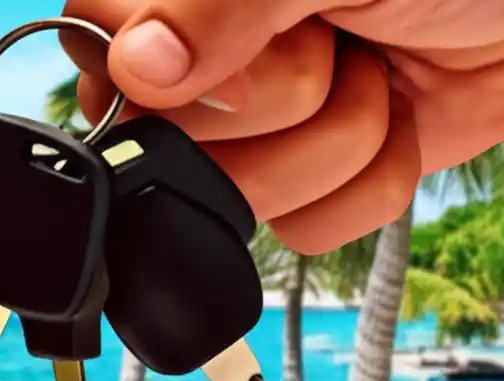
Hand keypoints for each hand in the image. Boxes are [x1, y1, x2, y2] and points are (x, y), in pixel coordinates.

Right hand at [61, 0, 503, 252]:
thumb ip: (222, 5)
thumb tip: (135, 66)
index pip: (113, 78)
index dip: (205, 83)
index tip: (274, 36)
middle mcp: (193, 68)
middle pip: (179, 158)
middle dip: (291, 109)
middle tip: (338, 44)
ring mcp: (248, 131)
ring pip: (243, 208)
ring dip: (343, 142)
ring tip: (374, 72)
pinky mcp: (303, 180)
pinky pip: (301, 235)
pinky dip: (370, 184)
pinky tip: (391, 119)